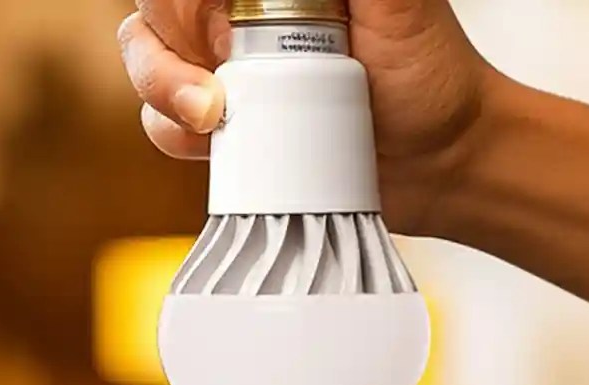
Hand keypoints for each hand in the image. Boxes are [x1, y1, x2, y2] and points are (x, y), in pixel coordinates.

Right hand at [117, 0, 502, 235]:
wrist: (440, 164)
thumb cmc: (429, 73)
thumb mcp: (398, 2)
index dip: (180, 3)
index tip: (215, 29)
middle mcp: (238, 20)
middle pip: (154, 17)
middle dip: (163, 54)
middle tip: (212, 91)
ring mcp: (225, 74)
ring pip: (149, 67)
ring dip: (163, 92)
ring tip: (215, 118)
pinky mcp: (223, 130)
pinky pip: (164, 127)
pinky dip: (176, 135)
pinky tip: (218, 145)